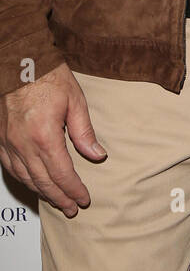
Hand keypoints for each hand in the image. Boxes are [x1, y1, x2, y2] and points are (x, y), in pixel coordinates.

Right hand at [0, 62, 105, 215]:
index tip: (83, 199)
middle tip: (72, 208)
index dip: (73, 190)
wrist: (19, 62)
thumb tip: (97, 156)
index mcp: (45, 136)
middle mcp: (23, 144)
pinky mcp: (0, 139)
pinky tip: (33, 183)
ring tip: (57, 200)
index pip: (61, 174)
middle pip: (42, 181)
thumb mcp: (75, 100)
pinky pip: (10, 167)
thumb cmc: (48, 76)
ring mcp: (8, 143)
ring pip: (25, 178)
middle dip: (59, 198)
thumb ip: (84, 131)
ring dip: (42, 192)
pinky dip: (23, 180)